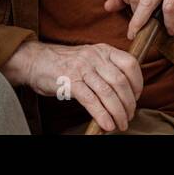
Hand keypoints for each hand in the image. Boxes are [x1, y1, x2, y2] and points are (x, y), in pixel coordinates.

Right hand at [4, 40, 143, 132]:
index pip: (130, 63)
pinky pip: (91, 101)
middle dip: (129, 103)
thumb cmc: (65, 62)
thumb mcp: (90, 57)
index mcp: (103, 50)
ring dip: (118, 112)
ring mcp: (82, 69)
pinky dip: (102, 115)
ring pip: (108, 93)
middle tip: (129, 115)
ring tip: (121, 124)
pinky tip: (107, 124)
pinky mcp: (71, 83)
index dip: (138, 83)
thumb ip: (107, 67)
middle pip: (121, 82)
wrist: (36, 61)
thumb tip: (125, 91)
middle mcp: (95, 57)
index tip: (137, 96)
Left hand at [103, 0, 173, 38]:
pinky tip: (171, 29)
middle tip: (144, 23)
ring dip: (147, 22)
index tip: (134, 10)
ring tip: (150, 31)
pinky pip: (167, 8)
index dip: (125, 1)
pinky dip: (168, 22)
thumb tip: (107, 6)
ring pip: (147, 2)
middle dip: (138, 14)